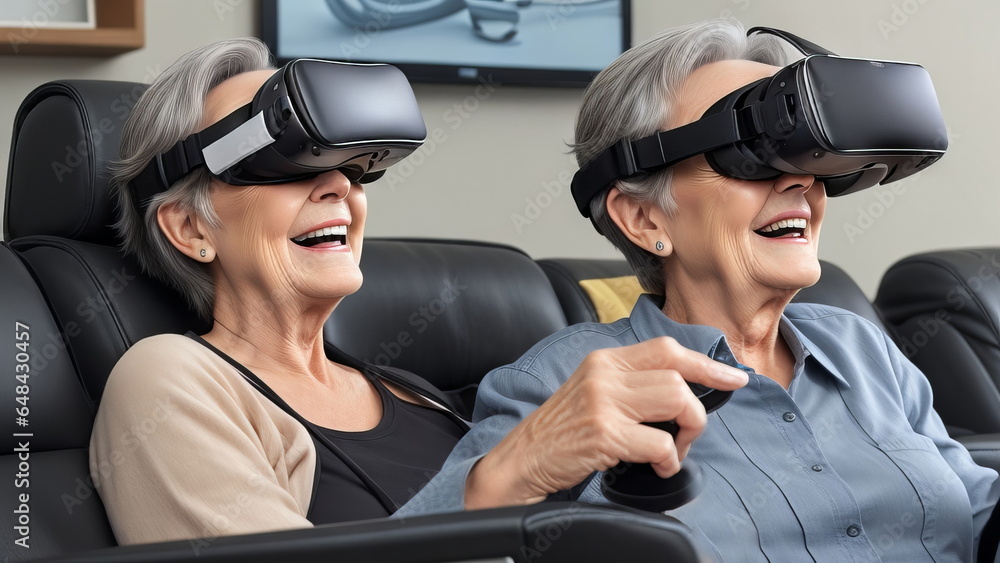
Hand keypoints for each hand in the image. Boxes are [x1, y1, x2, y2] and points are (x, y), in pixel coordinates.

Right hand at [465, 337, 747, 508]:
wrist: (525, 457)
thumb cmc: (563, 431)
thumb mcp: (594, 391)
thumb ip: (630, 382)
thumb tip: (683, 389)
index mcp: (606, 360)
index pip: (667, 350)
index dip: (706, 363)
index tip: (734, 377)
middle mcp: (605, 374)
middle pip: (679, 376)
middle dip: (698, 411)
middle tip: (688, 435)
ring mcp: (604, 402)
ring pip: (678, 401)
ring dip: (688, 433)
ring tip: (673, 450)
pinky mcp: (604, 433)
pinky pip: (661, 443)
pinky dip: (670, 460)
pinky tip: (658, 466)